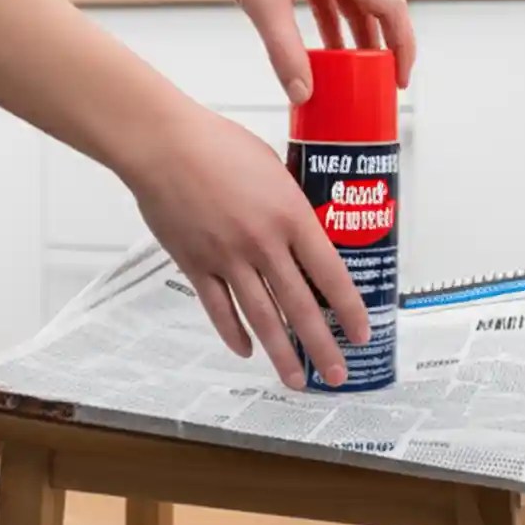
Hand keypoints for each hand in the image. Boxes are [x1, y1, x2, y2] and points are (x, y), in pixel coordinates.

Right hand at [126, 102, 369, 389]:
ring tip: (296, 381)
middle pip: (299, 307)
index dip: (350, 310)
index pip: (331, 274)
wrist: (163, 144)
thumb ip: (289, 205)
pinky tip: (247, 351)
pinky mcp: (194, 264)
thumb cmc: (217, 144)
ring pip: (261, 318)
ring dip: (282, 354)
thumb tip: (303, 232)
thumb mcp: (273, 168)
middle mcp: (263, 243)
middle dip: (322, 347)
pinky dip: (233, 334)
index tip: (362, 334)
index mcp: (290, 215)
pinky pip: (218, 308)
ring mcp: (227, 258)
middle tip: (338, 376)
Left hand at [184, 0, 415, 103]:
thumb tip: (302, 94)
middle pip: (374, 8)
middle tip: (380, 82)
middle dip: (381, 46)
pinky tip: (322, 55)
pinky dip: (328, 30)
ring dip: (353, 40)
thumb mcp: (264, 6)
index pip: (390, 6)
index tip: (399, 78)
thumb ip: (285, 53)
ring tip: (353, 75)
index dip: (402, 44)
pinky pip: (326, 4)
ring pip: (349, 7)